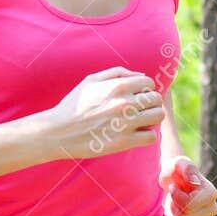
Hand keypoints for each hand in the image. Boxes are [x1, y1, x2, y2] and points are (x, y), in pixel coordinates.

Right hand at [37, 66, 165, 160]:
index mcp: (118, 86)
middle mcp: (125, 103)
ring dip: (151, 118)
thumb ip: (118, 73)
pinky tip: (134, 133)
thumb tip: (140, 76)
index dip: (144, 89)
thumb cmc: (75, 105)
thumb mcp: (91, 80)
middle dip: (149, 103)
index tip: (136, 96)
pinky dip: (145, 135)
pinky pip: (151, 137)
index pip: (149, 83)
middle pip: (156, 100)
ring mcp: (126, 123)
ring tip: (140, 121)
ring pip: (158, 116)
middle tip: (139, 109)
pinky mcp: (124, 142)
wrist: (59, 131)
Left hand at [160, 155, 216, 215]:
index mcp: (211, 193)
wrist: (172, 181)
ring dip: (172, 213)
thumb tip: (195, 182)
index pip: (189, 206)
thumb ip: (187, 169)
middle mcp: (213, 208)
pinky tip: (176, 212)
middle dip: (172, 205)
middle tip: (173, 195)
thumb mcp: (178, 163)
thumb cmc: (175, 170)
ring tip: (175, 202)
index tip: (174, 187)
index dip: (175, 197)